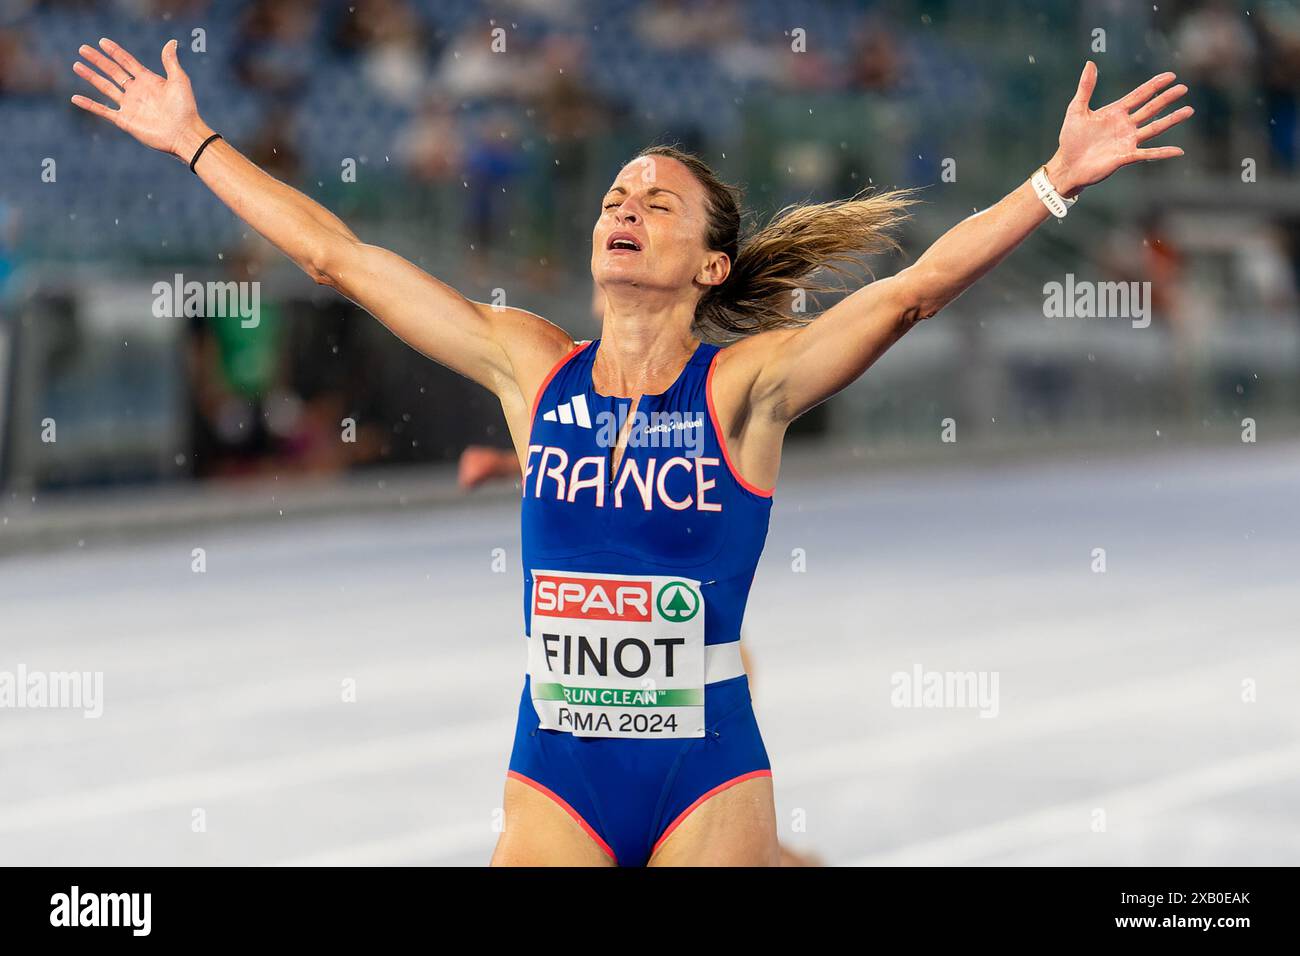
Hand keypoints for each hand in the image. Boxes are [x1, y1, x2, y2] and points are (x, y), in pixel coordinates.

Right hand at [71, 38, 211, 162]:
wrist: (184, 134)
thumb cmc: (185, 108)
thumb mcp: (179, 80)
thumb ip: (171, 61)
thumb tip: (171, 41)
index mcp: (148, 80)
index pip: (127, 62)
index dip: (115, 52)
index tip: (102, 41)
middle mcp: (137, 91)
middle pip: (112, 71)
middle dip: (98, 60)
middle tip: (82, 48)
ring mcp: (129, 106)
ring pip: (105, 87)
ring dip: (91, 76)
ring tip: (76, 65)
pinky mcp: (125, 120)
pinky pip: (103, 111)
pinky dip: (89, 104)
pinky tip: (75, 98)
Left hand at [1045, 61, 1191, 197]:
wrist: (1066, 165)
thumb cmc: (1071, 139)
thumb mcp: (1076, 110)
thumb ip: (1085, 88)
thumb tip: (1090, 63)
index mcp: (1115, 112)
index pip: (1139, 95)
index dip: (1154, 85)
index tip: (1171, 75)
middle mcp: (1125, 125)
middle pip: (1151, 108)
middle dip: (1166, 98)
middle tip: (1184, 88)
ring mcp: (1127, 141)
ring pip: (1154, 128)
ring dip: (1171, 120)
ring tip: (1188, 110)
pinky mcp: (1125, 156)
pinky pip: (1147, 153)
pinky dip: (1162, 152)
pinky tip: (1178, 151)